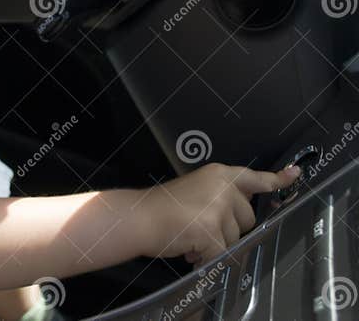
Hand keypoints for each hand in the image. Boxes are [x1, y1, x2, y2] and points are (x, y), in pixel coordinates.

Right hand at [137, 163, 300, 264]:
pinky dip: (206, 258)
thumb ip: (220, 196)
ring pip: (235, 239)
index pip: (254, 177)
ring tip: (190, 237)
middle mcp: (223, 188)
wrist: (139, 217)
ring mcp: (219, 208)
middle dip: (229, 229)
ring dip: (215, 245)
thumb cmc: (161, 207)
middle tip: (201, 226)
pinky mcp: (213, 230)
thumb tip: (239, 217)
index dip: (276, 179)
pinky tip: (189, 249)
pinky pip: (221, 255)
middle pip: (248, 218)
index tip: (294, 175)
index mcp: (218, 174)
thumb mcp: (195, 189)